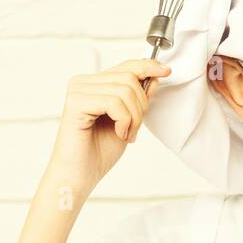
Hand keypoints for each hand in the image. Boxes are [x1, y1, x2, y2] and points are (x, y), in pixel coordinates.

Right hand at [50, 57, 172, 193]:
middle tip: (134, 130)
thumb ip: (137, 99)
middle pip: (129, 78)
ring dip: (133, 117)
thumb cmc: (98, 152)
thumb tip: (155, 77)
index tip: (166, 71)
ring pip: (124, 90)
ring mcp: (78, 91)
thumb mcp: (128, 121)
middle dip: (141, 106)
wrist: (79, 176)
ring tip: (126, 135)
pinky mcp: (76, 102)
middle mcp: (83, 83)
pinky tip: (118, 133)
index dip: (148, 66)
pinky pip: (114, 102)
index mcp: (94, 84)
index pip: (126, 66)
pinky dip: (124, 121)